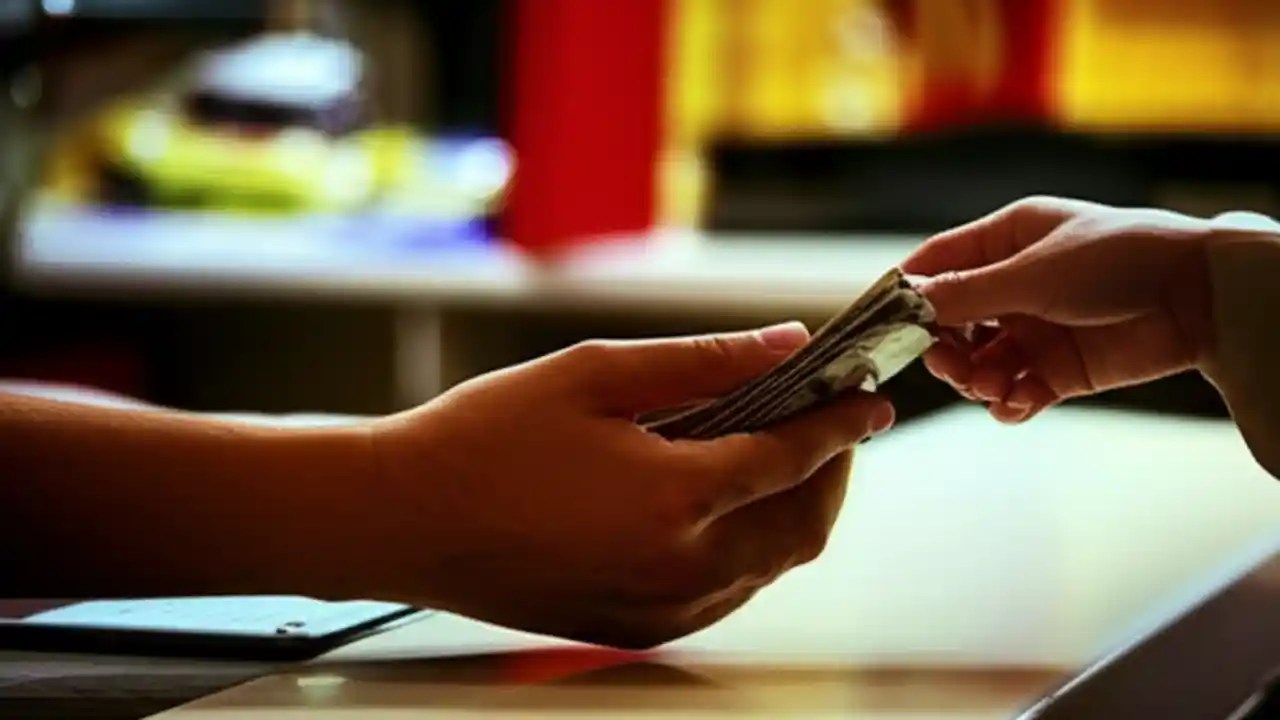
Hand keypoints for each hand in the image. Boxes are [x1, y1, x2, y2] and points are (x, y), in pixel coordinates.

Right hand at [368, 324, 893, 647]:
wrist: (401, 521)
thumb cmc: (484, 440)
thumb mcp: (595, 374)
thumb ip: (703, 361)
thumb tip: (783, 344)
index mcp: (676, 497)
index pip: (796, 458)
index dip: (842, 424)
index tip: (869, 399)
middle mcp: (681, 567)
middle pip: (803, 527)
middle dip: (832, 473)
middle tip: (831, 425)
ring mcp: (660, 608)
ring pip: (770, 566)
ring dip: (791, 511)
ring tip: (778, 456)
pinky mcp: (634, 629)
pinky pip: (725, 593)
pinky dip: (747, 549)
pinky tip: (721, 506)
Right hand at [902, 196, 1217, 422]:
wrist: (1198, 298)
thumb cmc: (1118, 259)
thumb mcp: (1032, 272)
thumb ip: (966, 292)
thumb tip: (908, 301)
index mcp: (1006, 240)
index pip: (937, 263)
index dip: (908, 292)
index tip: (883, 325)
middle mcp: (1015, 284)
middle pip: (951, 323)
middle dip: (944, 349)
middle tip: (951, 367)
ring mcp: (1036, 328)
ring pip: (979, 363)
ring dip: (976, 380)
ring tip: (992, 388)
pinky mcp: (1060, 369)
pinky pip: (1015, 391)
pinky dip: (1008, 402)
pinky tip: (1016, 404)